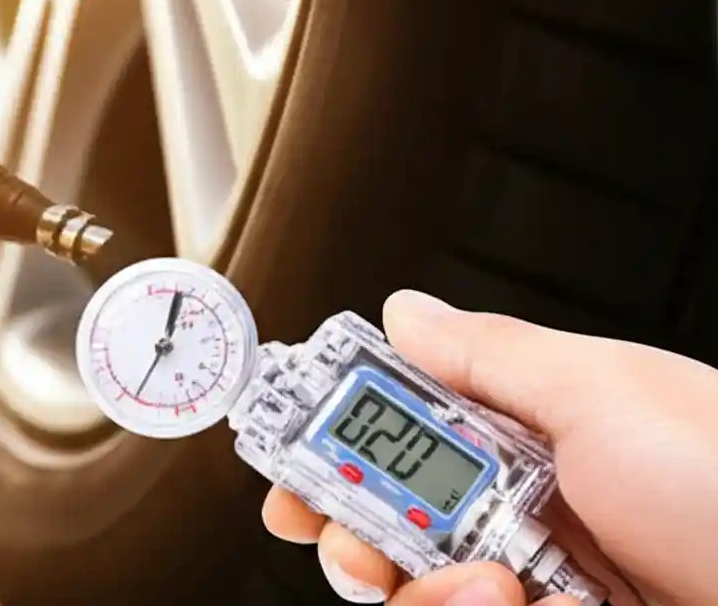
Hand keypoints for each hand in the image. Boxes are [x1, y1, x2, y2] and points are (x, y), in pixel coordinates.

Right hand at [262, 290, 717, 605]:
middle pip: (388, 517)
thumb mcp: (606, 395)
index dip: (332, 437)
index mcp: (533, 430)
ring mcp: (538, 583)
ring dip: (426, 592)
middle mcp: (526, 507)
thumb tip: (404, 311)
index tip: (282, 455)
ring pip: (416, 593)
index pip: (400, 423)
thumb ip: (487, 356)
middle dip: (350, 526)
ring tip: (497, 584)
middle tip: (339, 530)